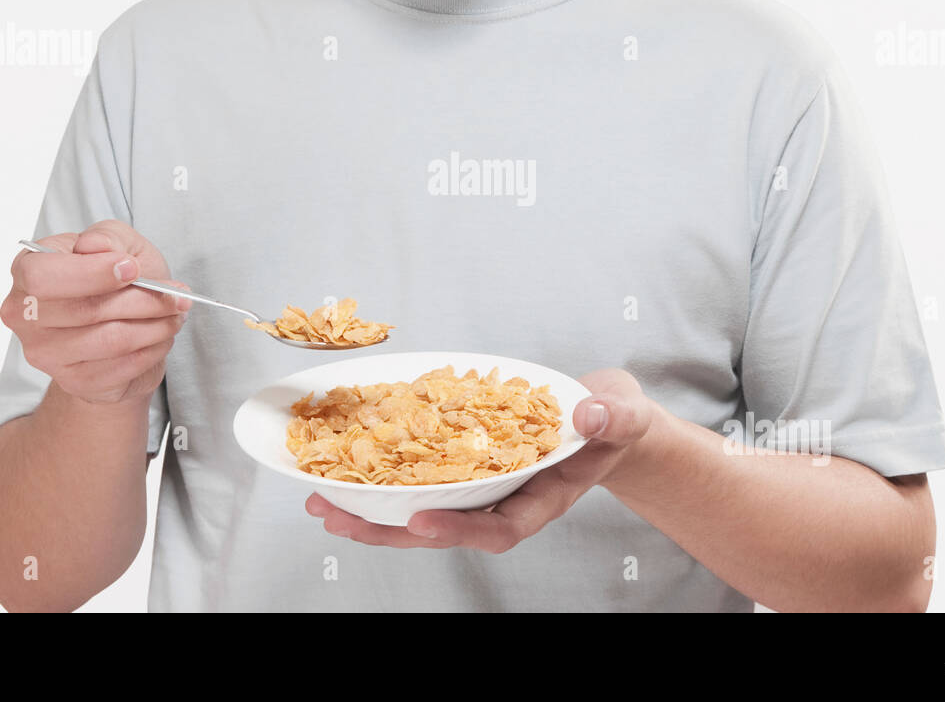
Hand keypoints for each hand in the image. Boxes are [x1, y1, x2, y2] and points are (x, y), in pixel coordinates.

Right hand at [0, 219, 190, 404]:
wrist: (121, 330)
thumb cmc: (115, 280)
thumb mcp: (120, 244)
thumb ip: (108, 237)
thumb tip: (95, 246)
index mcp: (27, 271)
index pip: (42, 277)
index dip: (91, 273)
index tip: (132, 268)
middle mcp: (26, 316)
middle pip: (86, 311)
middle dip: (143, 300)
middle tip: (177, 293)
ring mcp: (46, 354)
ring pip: (111, 340)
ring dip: (157, 325)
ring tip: (176, 313)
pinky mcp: (75, 381)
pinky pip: (124, 365)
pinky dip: (155, 347)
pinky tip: (162, 334)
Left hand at [305, 368, 655, 551]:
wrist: (606, 416)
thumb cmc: (617, 420)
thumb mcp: (623, 415)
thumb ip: (613, 418)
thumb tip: (592, 413)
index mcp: (542, 499)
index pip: (500, 528)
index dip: (459, 531)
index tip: (420, 522)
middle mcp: (505, 498)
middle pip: (444, 526)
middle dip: (389, 528)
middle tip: (337, 517)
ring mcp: (482, 482)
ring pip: (422, 506)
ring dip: (372, 507)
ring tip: (321, 501)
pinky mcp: (466, 458)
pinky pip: (422, 472)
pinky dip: (384, 470)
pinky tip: (345, 463)